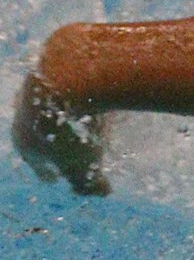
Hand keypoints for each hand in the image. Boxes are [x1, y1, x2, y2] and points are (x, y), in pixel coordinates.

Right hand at [12, 73, 109, 194]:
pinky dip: (81, 93)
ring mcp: (39, 89)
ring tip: (83, 121)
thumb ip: (90, 183)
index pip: (34, 161)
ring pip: (52, 106)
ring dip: (65, 115)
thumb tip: (103, 191)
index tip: (52, 179)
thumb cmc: (71, 129)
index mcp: (25, 140)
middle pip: (39, 132)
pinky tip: (95, 94)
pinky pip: (71, 86)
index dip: (45, 171)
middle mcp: (26, 113)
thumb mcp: (83, 165)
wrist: (68, 75)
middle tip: (62, 149)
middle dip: (50, 143)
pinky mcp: (57, 68)